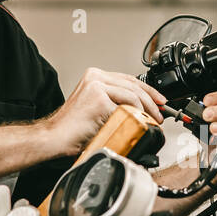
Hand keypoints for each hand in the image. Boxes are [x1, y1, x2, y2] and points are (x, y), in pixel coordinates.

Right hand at [43, 67, 165, 157]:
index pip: (129, 79)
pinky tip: (136, 123)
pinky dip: (135, 115)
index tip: (160, 101)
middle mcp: (95, 77)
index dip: (148, 90)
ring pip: (133, 94)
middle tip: (161, 113)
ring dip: (147, 109)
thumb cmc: (74, 129)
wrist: (55, 138)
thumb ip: (116, 103)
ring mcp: (96, 85)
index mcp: (95, 77)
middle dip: (152, 100)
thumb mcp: (99, 109)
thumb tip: (140, 109)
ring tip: (152, 120)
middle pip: (134, 84)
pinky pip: (126, 105)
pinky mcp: (98, 97)